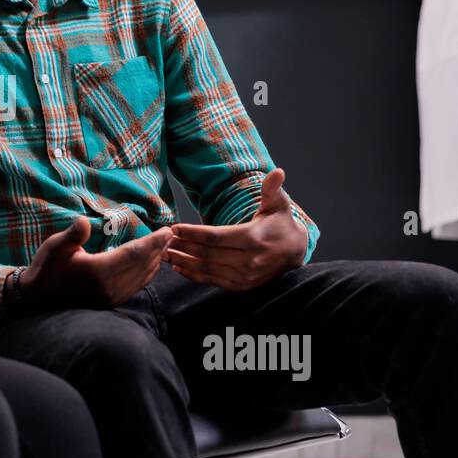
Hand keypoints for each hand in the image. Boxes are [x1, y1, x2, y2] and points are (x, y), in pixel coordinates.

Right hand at [20, 217, 173, 308]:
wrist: (37, 297)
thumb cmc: (46, 268)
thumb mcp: (55, 247)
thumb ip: (73, 235)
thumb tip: (84, 221)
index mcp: (99, 271)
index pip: (135, 253)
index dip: (153, 241)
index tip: (167, 231)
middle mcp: (109, 286)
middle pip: (143, 265)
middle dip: (159, 249)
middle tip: (171, 234)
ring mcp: (111, 296)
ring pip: (142, 277)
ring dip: (156, 261)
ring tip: (164, 246)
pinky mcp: (110, 301)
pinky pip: (136, 286)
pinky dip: (147, 273)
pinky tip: (150, 265)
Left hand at [166, 168, 307, 290]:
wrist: (296, 253)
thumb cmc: (281, 224)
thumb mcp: (279, 204)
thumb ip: (272, 189)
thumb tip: (277, 172)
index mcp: (253, 238)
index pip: (216, 237)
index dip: (193, 233)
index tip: (174, 228)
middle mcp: (249, 260)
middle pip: (207, 254)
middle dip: (183, 247)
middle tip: (162, 240)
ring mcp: (245, 276)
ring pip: (207, 269)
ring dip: (183, 262)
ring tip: (164, 253)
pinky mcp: (242, 286)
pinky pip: (213, 281)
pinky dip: (194, 276)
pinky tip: (178, 267)